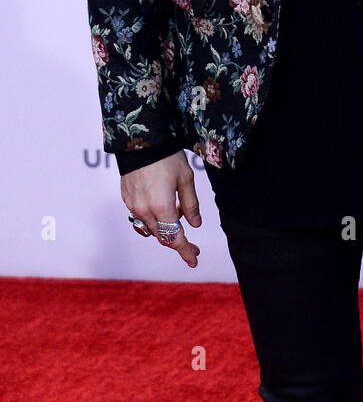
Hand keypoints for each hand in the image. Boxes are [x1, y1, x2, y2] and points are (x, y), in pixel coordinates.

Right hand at [122, 151, 201, 268]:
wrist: (141, 141)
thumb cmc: (168, 158)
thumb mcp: (186, 179)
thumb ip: (190, 204)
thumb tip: (195, 224)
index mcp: (162, 207)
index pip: (175, 238)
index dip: (185, 251)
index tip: (194, 260)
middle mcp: (144, 211)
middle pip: (163, 237)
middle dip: (178, 243)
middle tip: (193, 245)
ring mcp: (133, 207)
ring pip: (151, 229)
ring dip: (166, 230)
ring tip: (179, 219)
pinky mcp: (127, 200)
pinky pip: (141, 218)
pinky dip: (154, 220)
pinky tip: (163, 209)